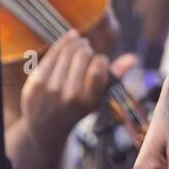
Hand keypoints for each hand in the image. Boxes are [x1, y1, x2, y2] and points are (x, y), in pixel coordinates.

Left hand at [20, 29, 136, 155]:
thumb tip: (133, 58)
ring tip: (78, 45)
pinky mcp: (36, 82)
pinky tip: (68, 40)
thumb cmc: (77, 108)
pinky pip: (52, 53)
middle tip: (86, 52)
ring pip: (67, 50)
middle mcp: (70, 95)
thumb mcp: (98, 98)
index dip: (100, 59)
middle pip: (83, 54)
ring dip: (75, 43)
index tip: (98, 62)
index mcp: (89, 100)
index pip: (99, 66)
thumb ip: (115, 76)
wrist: (45, 128)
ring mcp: (51, 88)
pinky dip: (62, 43)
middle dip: (87, 49)